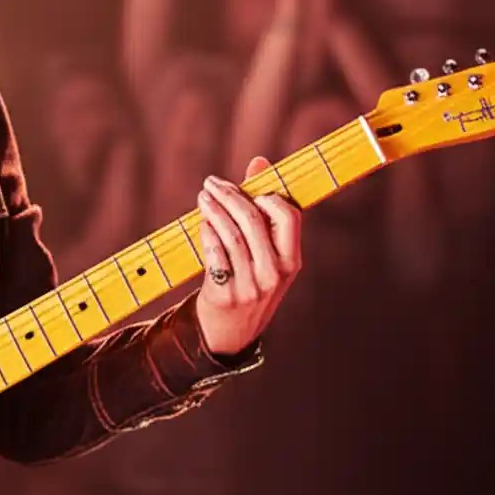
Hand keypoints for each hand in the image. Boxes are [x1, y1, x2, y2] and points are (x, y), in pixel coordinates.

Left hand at [194, 157, 302, 354]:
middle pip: (254, 221)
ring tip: (203, 197)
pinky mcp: (225, 294)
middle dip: (230, 196)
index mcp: (291, 261)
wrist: (231, 332)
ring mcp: (250, 286)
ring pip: (230, 235)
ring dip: (213, 210)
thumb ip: (264, 210)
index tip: (247, 185)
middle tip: (212, 183)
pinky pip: (214, 255)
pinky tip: (202, 223)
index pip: (289, 216)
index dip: (268, 195)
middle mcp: (274, 274)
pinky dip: (207, 234)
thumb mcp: (266, 253)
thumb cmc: (250, 281)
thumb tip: (259, 162)